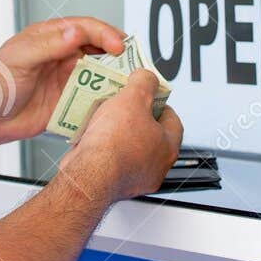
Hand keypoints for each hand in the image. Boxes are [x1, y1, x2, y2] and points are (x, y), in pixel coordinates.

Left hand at [0, 16, 128, 144]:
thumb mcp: (20, 58)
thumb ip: (48, 45)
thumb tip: (75, 32)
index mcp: (51, 37)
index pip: (85, 28)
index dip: (105, 34)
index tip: (118, 46)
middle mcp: (63, 55)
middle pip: (99, 48)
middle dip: (118, 54)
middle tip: (134, 63)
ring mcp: (67, 78)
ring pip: (100, 72)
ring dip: (115, 76)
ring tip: (130, 83)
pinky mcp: (69, 100)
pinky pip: (93, 96)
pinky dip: (106, 98)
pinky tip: (115, 101)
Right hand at [58, 69, 183, 202]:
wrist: (88, 176)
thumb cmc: (114, 143)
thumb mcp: (133, 97)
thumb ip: (144, 82)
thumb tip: (146, 77)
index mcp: (168, 147)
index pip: (172, 119)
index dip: (159, 102)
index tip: (147, 94)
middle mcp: (155, 166)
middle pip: (150, 134)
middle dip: (136, 117)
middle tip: (124, 104)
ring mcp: (134, 177)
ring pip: (129, 148)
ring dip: (118, 133)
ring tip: (104, 118)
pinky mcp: (113, 183)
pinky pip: (111, 159)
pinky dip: (102, 147)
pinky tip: (91, 136)